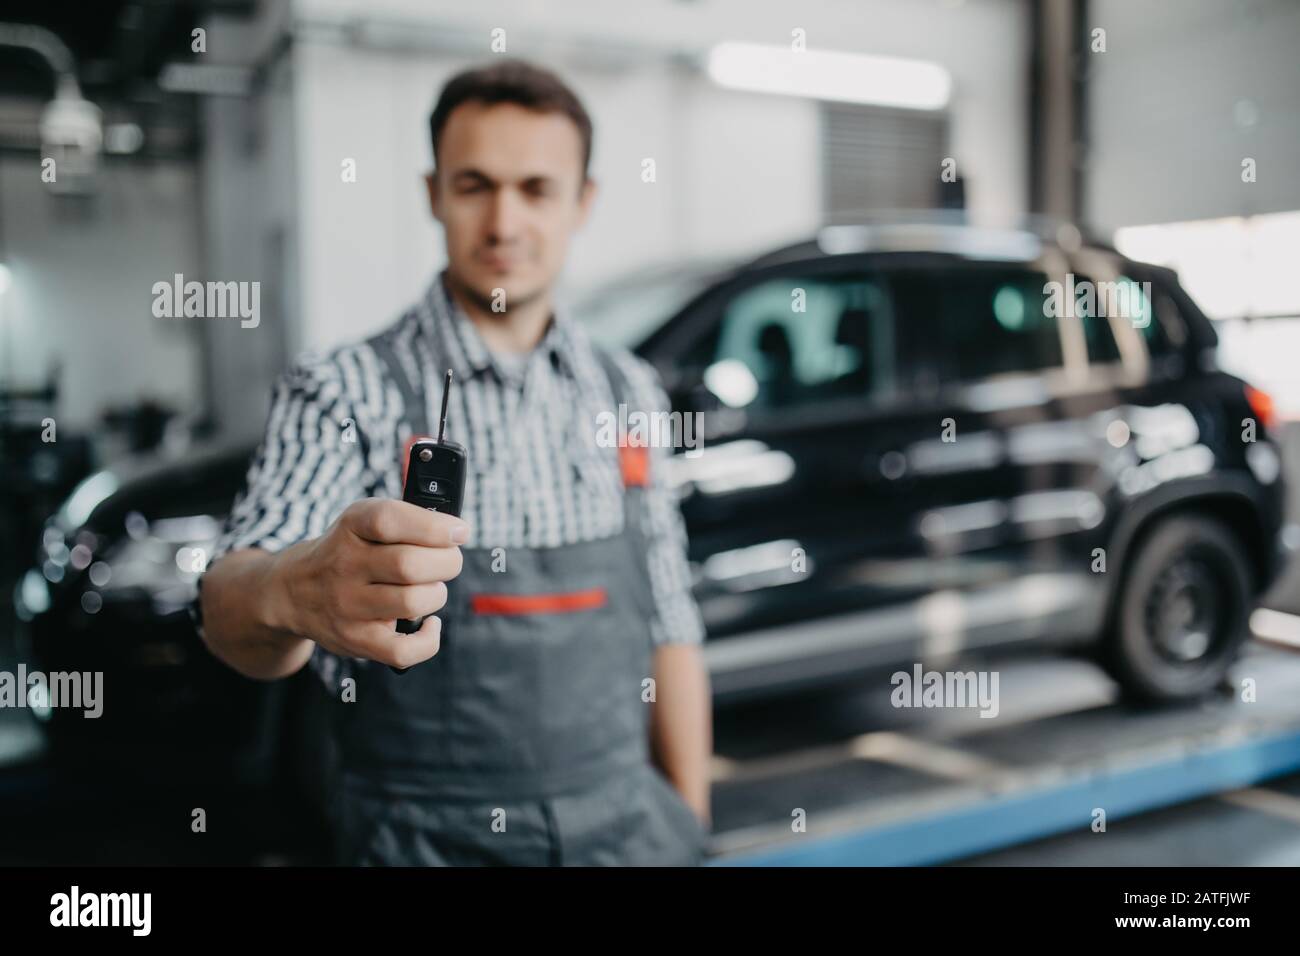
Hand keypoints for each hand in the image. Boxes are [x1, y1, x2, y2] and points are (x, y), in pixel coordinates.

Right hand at [269, 498, 467, 668]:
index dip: (433, 526)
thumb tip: (456, 533)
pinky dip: (428, 639)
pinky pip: (402, 650)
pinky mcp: (354, 639)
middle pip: (410, 565)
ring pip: (413, 602)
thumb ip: (407, 520)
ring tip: (430, 588)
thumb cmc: (348, 551)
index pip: (389, 520)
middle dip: (447, 563)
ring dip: (437, 594)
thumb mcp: (363, 521)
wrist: (293, 591)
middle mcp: (344, 564)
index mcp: (351, 526)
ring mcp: (347, 605)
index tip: (459, 532)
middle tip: (448, 562)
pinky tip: (428, 623)